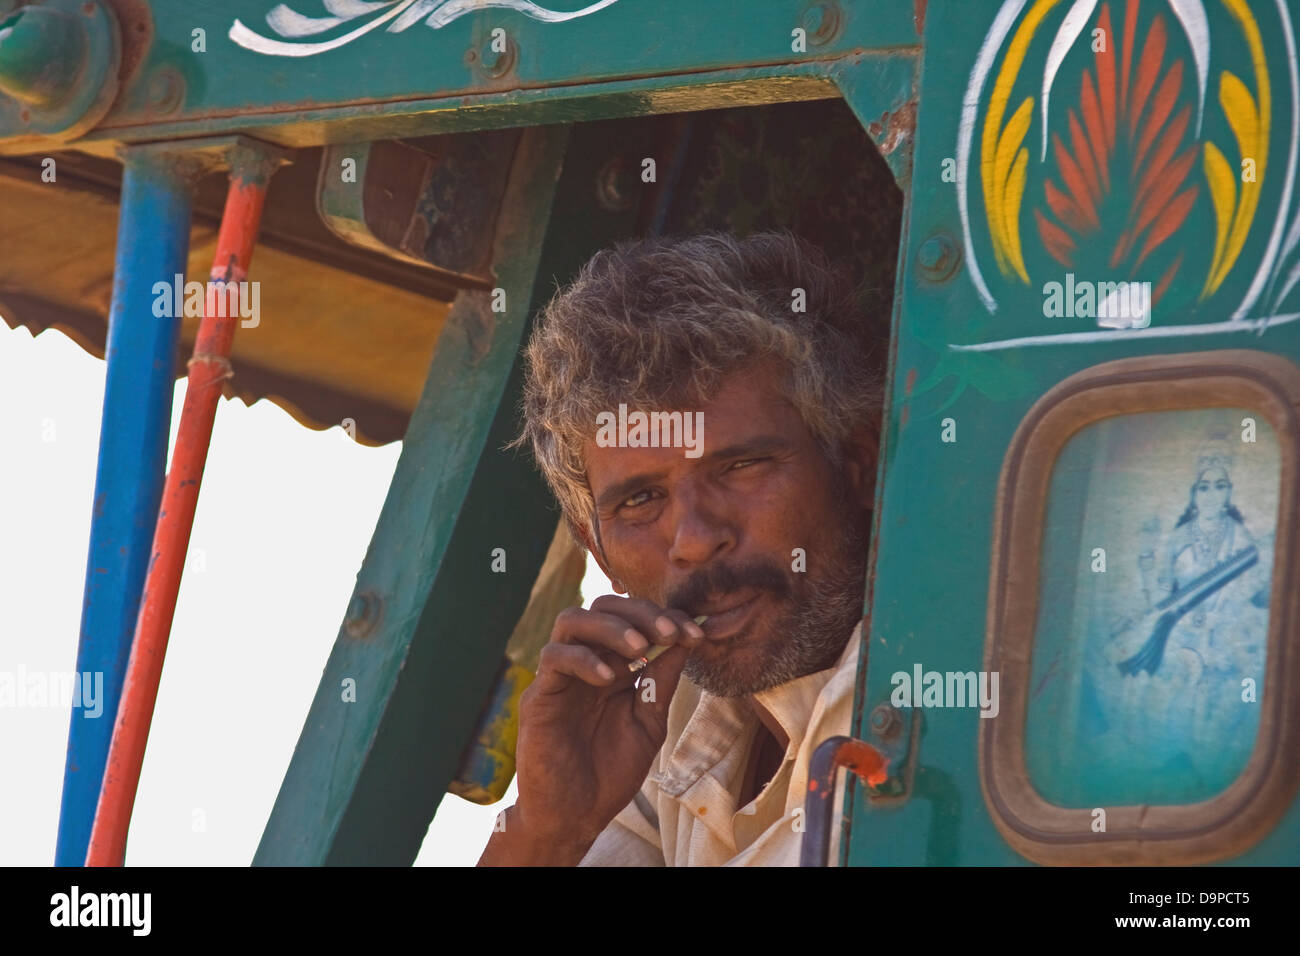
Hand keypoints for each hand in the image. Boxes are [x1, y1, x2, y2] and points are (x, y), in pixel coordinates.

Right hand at [480, 596, 703, 864]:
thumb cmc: (610, 773)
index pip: (632, 620)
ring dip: (610, 626)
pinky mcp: (539, 696)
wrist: (575, 816)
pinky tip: (610, 678)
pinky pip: (554, 658)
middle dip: (639, 612)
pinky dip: (584, 659)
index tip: (695, 633)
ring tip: (639, 648)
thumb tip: (684, 640)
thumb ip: (661, 682)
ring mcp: (559, 677)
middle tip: (668, 632)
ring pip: (572, 620)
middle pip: (601, 607)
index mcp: (613, 667)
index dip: (664, 618)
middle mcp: (584, 664)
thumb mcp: (649, 722)